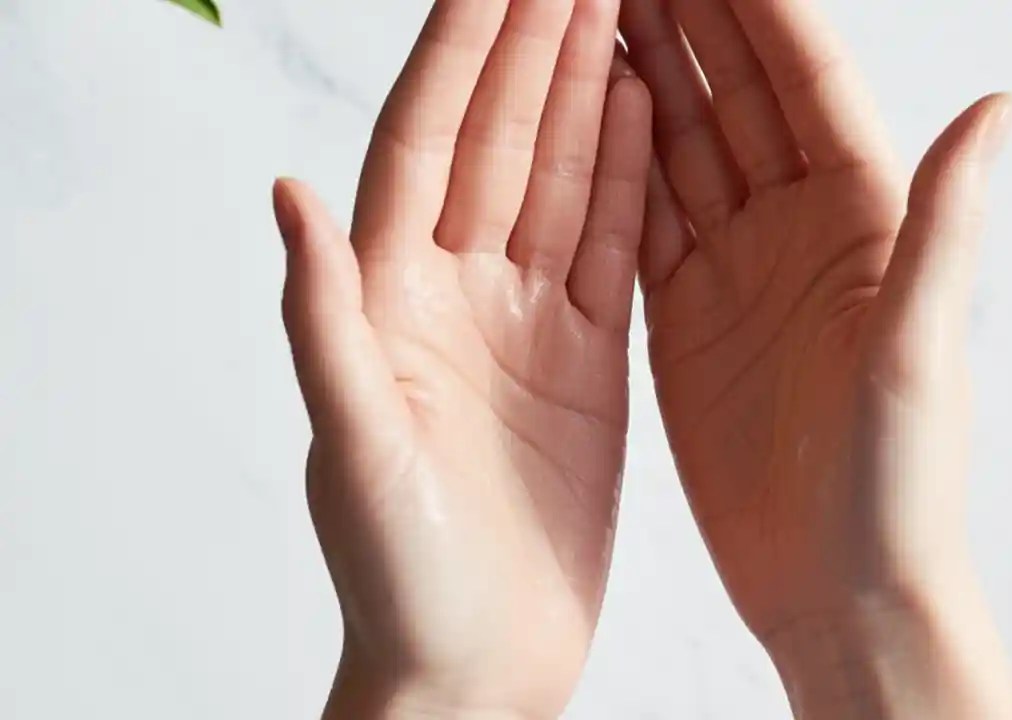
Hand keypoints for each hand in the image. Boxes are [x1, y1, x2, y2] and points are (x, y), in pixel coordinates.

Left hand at [274, 1, 650, 716]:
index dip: (460, 53)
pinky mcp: (583, 362)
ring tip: (613, 9)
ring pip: (558, 182)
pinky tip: (639, 114)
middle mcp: (454, 296)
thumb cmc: (398, 575)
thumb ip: (322, 319)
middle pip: (497, 142)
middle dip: (533, 44)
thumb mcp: (352, 445)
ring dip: (581, 93)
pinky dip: (626, 179)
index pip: (425, 144)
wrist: (474, 662)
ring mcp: (524, 324)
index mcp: (390, 303)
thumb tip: (286, 194)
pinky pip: (608, 250)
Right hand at [621, 0, 1011, 715]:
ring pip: (684, 146)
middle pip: (738, 96)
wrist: (839, 586)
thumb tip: (1000, 104)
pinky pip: (644, 219)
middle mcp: (800, 230)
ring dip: (645, 72)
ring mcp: (738, 270)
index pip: (807, 82)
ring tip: (599, 6)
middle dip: (690, 17)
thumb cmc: (899, 482)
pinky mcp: (686, 318)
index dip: (757, 8)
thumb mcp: (920, 349)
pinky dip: (614, 163)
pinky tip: (586, 110)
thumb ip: (946, 223)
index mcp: (866, 220)